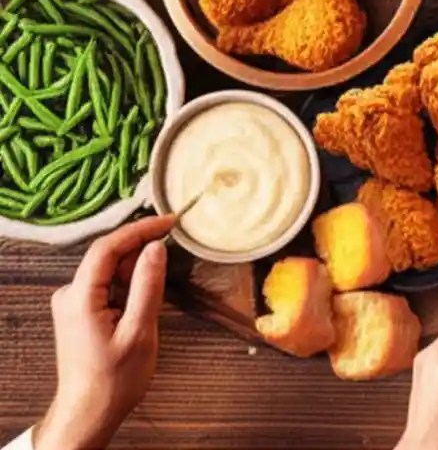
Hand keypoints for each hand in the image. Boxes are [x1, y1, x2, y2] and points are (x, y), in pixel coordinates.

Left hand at [34, 215, 175, 449]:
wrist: (90, 411)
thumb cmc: (116, 377)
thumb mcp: (140, 330)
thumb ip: (148, 286)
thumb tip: (156, 248)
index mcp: (80, 297)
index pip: (107, 247)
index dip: (139, 229)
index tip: (171, 221)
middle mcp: (70, 294)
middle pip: (107, 257)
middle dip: (140, 251)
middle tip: (172, 255)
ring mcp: (72, 303)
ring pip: (109, 271)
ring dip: (135, 272)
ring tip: (157, 291)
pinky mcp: (79, 312)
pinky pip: (106, 286)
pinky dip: (127, 286)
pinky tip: (142, 302)